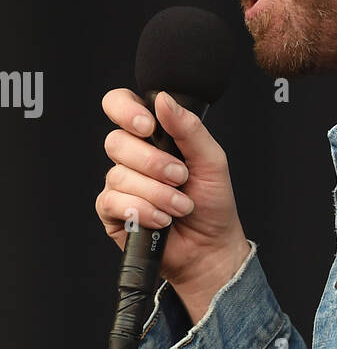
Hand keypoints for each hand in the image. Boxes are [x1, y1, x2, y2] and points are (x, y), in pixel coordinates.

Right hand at [96, 88, 249, 317]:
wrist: (210, 248)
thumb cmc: (212, 204)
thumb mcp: (212, 161)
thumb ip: (189, 129)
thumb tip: (164, 99)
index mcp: (153, 136)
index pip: (121, 106)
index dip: (125, 110)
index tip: (148, 127)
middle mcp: (132, 157)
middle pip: (117, 142)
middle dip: (153, 163)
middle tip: (181, 177)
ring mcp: (120, 184)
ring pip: (119, 175)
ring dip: (157, 193)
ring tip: (180, 206)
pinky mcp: (111, 211)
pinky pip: (113, 202)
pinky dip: (143, 211)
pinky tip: (162, 220)